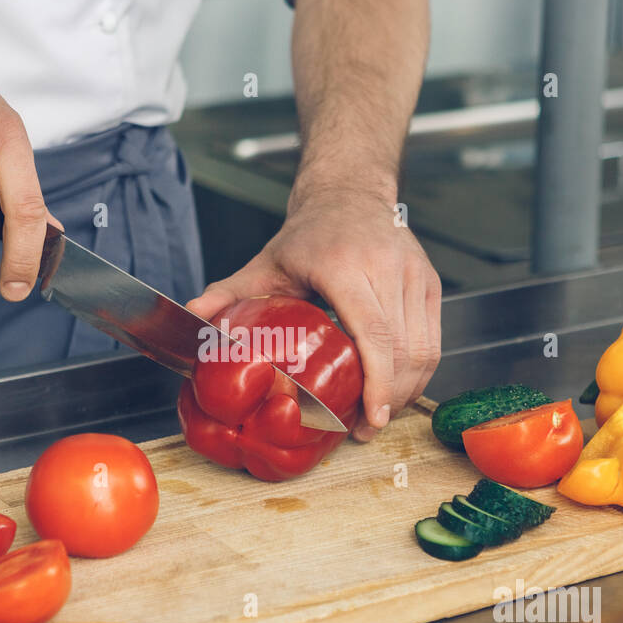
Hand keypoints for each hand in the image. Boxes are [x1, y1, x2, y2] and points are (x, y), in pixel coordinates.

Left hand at [186, 185, 441, 440]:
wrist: (348, 192)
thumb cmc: (308, 233)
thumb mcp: (264, 263)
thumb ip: (227, 293)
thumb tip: (190, 319)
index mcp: (346, 267)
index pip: (374, 334)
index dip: (379, 382)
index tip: (371, 418)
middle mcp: (386, 268)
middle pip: (403, 350)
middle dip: (390, 399)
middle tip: (365, 430)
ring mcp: (414, 274)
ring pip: (424, 348)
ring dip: (407, 391)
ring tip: (379, 416)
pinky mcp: (429, 282)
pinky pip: (432, 338)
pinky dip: (419, 371)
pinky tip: (398, 391)